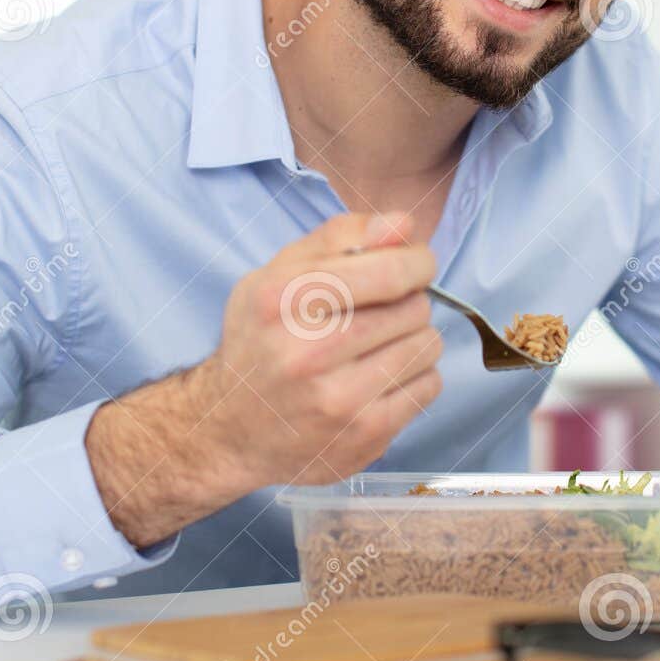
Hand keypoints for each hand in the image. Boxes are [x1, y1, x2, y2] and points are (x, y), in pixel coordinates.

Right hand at [85, 211, 442, 545]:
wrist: (230, 429)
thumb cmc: (261, 341)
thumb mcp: (278, 274)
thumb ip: (341, 237)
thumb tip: (404, 224)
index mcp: (284, 300)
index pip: (389, 272)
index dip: (418, 262)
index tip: (416, 264)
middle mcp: (307, 352)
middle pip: (414, 308)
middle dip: (410, 300)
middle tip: (383, 311)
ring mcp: (338, 401)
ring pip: (427, 346)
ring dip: (415, 339)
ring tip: (380, 345)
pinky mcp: (363, 436)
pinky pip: (429, 387)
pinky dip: (416, 377)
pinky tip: (381, 378)